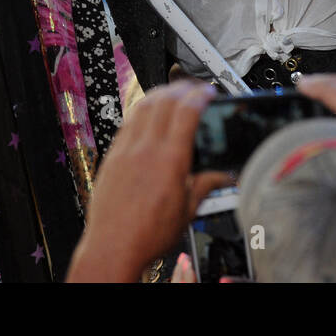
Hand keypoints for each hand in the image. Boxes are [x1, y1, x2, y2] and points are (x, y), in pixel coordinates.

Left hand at [68, 81, 231, 281]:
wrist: (112, 247)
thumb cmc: (146, 236)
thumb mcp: (187, 212)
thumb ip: (205, 186)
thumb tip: (223, 176)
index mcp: (170, 161)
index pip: (186, 112)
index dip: (199, 95)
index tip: (208, 91)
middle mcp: (145, 150)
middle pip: (164, 101)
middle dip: (181, 87)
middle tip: (193, 88)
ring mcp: (125, 150)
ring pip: (142, 107)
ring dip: (160, 94)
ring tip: (172, 93)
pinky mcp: (111, 156)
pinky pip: (127, 123)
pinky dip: (141, 111)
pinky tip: (147, 115)